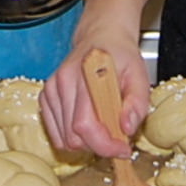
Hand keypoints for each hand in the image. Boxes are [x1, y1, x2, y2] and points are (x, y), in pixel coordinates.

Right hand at [40, 34, 147, 156]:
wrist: (101, 36)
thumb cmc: (121, 56)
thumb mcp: (140, 76)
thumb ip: (137, 103)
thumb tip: (126, 129)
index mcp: (86, 76)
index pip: (84, 125)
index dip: (104, 145)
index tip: (122, 149)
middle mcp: (63, 82)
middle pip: (72, 136)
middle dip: (97, 147)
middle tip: (116, 140)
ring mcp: (51, 89)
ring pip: (63, 138)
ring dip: (85, 144)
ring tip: (103, 130)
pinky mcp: (46, 96)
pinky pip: (55, 132)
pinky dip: (71, 138)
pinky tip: (88, 126)